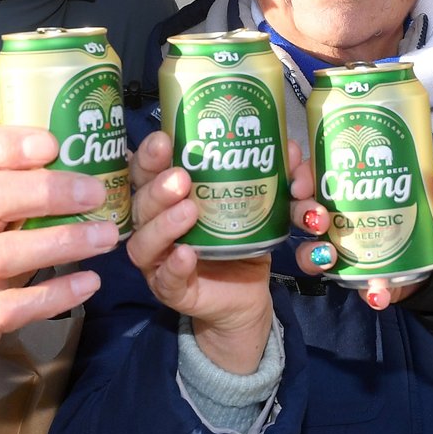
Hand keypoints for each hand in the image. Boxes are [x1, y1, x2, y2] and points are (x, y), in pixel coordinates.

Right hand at [0, 126, 117, 390]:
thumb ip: (33, 194)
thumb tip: (103, 166)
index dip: (4, 145)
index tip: (51, 143)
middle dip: (42, 190)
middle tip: (94, 192)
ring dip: (59, 242)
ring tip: (106, 237)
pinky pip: (8, 308)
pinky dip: (53, 295)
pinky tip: (89, 283)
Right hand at [125, 134, 309, 373]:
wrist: (247, 294)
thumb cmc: (240, 239)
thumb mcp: (257, 203)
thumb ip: (271, 174)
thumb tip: (291, 149)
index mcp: (167, 198)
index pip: (146, 172)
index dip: (149, 156)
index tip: (164, 140)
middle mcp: (155, 227)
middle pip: (141, 203)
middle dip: (157, 187)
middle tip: (181, 177)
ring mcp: (159, 261)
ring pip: (145, 242)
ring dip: (164, 224)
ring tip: (190, 210)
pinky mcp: (173, 290)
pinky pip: (166, 279)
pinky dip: (175, 266)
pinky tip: (186, 254)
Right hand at [293, 169, 432, 311]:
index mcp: (368, 183)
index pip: (323, 169)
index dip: (303, 171)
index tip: (302, 178)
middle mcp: (353, 214)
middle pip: (308, 209)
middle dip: (300, 211)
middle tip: (315, 215)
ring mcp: (356, 249)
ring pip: (315, 248)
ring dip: (313, 251)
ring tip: (330, 254)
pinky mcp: (369, 280)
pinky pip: (354, 285)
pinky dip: (362, 289)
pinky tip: (377, 293)